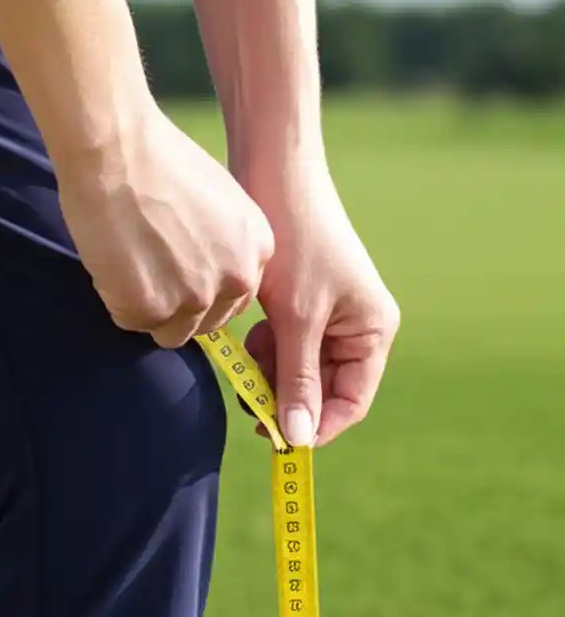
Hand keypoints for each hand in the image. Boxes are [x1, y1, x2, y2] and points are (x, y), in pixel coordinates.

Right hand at [57, 112, 274, 348]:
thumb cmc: (159, 161)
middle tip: (147, 271)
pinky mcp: (151, 309)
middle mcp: (236, 280)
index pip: (236, 298)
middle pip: (207, 321)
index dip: (203, 290)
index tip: (177, 274)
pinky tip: (111, 262)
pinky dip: (117, 300)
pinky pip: (130, 322)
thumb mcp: (219, 200)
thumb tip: (201, 265)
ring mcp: (194, 299)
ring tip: (128, 266)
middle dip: (179, 307)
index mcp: (258, 250)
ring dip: (149, 308)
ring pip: (171, 331)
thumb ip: (222, 242)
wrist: (119, 151)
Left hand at [241, 167, 399, 447]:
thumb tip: (299, 440)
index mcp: (373, 331)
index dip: (316, 426)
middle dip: (285, 398)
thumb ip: (296, 379)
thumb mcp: (297, 318)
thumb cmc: (295, 241)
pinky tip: (243, 336)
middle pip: (320, 389)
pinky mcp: (296, 302)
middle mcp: (356, 327)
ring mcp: (325, 315)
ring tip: (243, 361)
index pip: (350, 402)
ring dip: (267, 374)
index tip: (277, 441)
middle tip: (246, 403)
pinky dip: (259, 349)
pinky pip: (279, 345)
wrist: (272, 175)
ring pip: (294, 369)